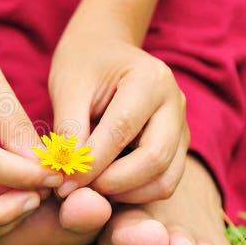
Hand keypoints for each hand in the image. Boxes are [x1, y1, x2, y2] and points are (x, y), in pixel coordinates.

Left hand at [48, 12, 188, 203]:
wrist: (102, 51)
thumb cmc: (82, 65)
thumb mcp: (67, 88)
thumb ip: (69, 130)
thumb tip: (68, 175)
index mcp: (151, 79)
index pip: (122, 130)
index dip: (91, 162)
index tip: (63, 181)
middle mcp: (175, 103)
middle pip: (155, 159)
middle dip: (112, 183)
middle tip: (76, 190)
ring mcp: (181, 126)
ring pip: (165, 179)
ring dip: (125, 193)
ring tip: (88, 189)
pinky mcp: (177, 146)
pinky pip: (164, 181)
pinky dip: (135, 193)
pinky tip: (104, 185)